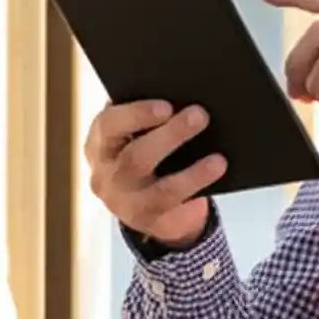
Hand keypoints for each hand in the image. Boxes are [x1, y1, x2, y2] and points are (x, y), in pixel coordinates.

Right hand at [83, 100, 226, 247]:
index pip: (109, 126)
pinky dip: (195, 199)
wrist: (141, 202)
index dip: (136, 115)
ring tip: (218, 161)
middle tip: (200, 116)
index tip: (166, 106)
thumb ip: (146, 117)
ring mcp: (126, 204)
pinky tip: (212, 184)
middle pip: (136, 159)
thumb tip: (181, 95)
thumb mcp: (135, 133)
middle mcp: (108, 177)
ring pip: (159, 191)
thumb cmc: (142, 152)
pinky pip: (175, 214)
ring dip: (192, 175)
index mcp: (100, 145)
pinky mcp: (149, 223)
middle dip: (170, 136)